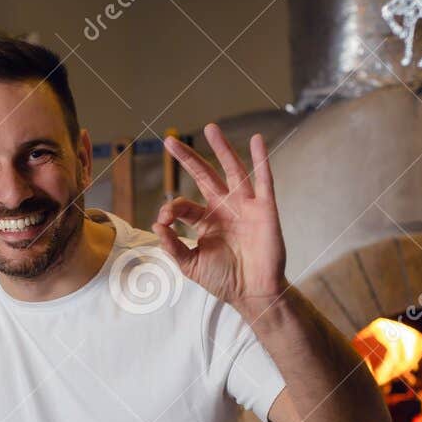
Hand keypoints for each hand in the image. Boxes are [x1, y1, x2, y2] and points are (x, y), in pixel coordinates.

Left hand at [155, 124, 287, 310]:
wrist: (253, 293)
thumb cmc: (223, 280)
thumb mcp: (190, 265)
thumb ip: (173, 245)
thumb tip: (157, 224)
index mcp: (206, 221)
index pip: (183, 205)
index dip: (170, 208)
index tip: (164, 220)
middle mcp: (224, 209)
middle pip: (204, 176)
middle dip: (187, 159)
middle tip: (170, 141)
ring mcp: (245, 206)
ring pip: (233, 170)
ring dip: (222, 149)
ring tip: (211, 128)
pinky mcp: (264, 209)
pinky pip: (264, 180)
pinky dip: (261, 160)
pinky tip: (257, 140)